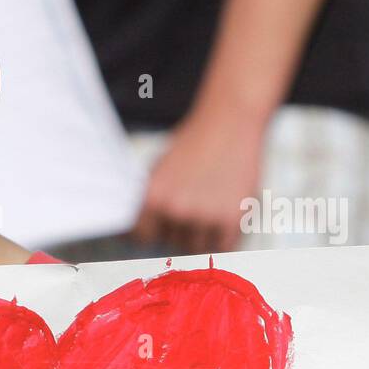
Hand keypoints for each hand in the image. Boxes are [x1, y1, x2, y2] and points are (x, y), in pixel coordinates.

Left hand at [131, 107, 265, 253]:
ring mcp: (205, 216)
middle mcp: (176, 210)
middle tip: (192, 206)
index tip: (156, 231)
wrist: (230, 121)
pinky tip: (223, 219)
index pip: (142, 237)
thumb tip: (135, 231)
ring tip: (208, 209)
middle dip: (179, 229)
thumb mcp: (158, 170)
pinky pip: (224, 246)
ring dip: (201, 234)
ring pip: (197, 247)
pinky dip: (224, 237)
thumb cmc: (194, 143)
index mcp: (153, 198)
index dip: (150, 232)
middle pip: (171, 242)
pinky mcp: (233, 218)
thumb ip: (149, 202)